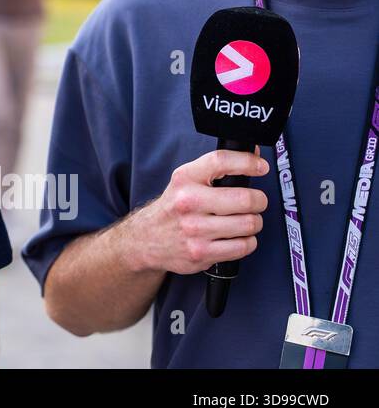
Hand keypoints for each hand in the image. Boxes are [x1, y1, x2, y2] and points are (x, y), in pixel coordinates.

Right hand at [130, 148, 269, 274]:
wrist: (147, 238)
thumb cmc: (174, 208)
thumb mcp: (186, 179)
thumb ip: (216, 167)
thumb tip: (253, 155)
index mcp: (185, 179)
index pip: (221, 161)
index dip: (248, 162)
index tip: (261, 166)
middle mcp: (188, 202)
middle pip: (245, 199)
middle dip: (259, 201)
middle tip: (255, 202)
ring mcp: (195, 229)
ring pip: (249, 224)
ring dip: (253, 223)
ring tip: (243, 221)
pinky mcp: (201, 253)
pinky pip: (243, 246)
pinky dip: (247, 241)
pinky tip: (236, 237)